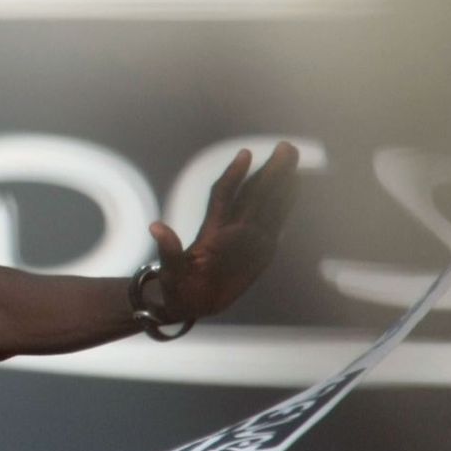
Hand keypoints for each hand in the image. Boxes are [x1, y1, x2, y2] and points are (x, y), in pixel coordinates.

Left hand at [148, 142, 301, 320]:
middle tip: (285, 148)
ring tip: (292, 160)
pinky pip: (274, 225)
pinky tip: (294, 189)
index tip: (245, 154)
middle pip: (252, 195)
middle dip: (269, 173)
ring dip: (280, 184)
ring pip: (266, 206)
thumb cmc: (178, 287)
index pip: (224, 196)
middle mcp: (231, 229)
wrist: (191, 303)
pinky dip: (285, 207)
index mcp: (211, 232)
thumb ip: (169, 251)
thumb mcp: (171, 271)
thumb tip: (155, 227)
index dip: (233, 176)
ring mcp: (247, 239)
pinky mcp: (260, 252)